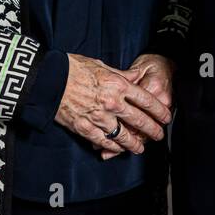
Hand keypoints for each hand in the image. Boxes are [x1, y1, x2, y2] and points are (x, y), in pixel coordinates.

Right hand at [55, 53, 171, 156]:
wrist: (49, 79)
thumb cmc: (73, 68)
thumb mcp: (101, 65)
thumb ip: (121, 75)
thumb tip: (135, 77)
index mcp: (118, 85)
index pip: (146, 100)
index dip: (159, 111)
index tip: (165, 117)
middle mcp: (112, 103)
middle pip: (139, 120)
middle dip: (152, 129)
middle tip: (159, 135)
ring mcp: (99, 117)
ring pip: (123, 135)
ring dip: (134, 143)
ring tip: (141, 148)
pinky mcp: (85, 128)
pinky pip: (104, 141)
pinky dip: (113, 147)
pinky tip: (119, 149)